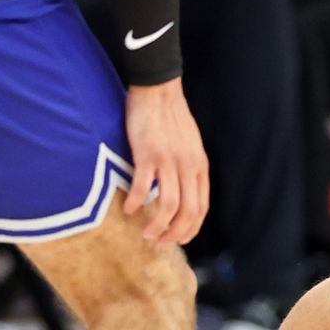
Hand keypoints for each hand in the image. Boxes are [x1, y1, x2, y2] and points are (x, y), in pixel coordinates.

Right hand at [122, 80, 210, 244]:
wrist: (158, 90)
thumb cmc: (171, 117)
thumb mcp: (190, 145)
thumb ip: (189, 167)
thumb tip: (184, 192)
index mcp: (199, 164)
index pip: (201, 206)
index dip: (191, 228)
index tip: (178, 238)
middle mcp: (188, 165)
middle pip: (187, 211)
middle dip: (174, 232)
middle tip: (159, 239)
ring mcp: (169, 160)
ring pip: (169, 205)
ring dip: (157, 224)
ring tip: (146, 232)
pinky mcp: (148, 153)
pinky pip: (144, 187)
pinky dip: (136, 202)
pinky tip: (128, 208)